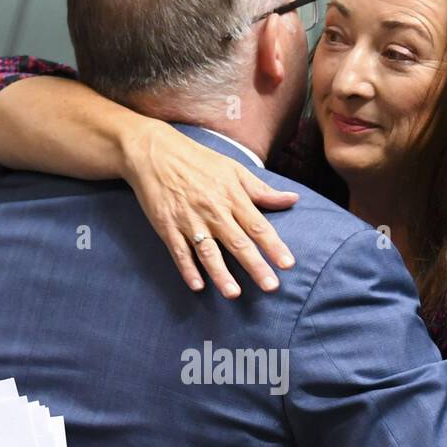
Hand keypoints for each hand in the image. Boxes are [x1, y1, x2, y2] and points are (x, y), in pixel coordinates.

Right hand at [122, 119, 298, 297]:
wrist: (154, 153)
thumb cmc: (199, 161)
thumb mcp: (234, 170)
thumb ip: (262, 190)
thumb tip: (292, 199)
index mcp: (232, 196)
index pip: (258, 226)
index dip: (274, 246)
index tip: (288, 264)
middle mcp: (213, 210)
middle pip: (238, 242)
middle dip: (255, 266)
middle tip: (271, 287)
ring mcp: (189, 220)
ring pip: (208, 251)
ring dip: (221, 274)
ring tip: (234, 294)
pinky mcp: (167, 226)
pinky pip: (179, 252)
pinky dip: (187, 269)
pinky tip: (197, 286)